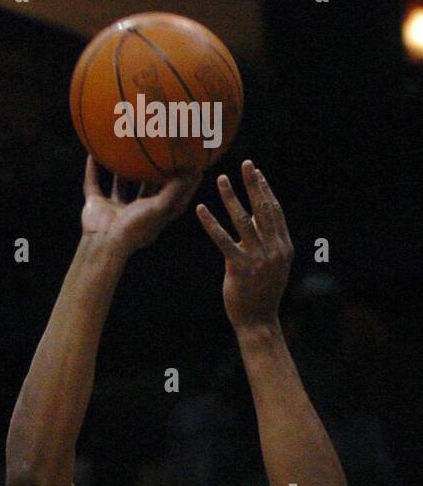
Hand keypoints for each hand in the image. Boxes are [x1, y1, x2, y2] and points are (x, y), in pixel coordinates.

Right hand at [81, 155, 200, 257]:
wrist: (104, 243)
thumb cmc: (135, 228)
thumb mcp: (161, 207)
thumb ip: (177, 188)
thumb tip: (195, 168)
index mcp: (153, 215)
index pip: (172, 197)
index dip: (183, 183)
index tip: (193, 165)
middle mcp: (135, 212)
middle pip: (146, 190)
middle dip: (151, 173)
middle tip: (159, 151)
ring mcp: (114, 209)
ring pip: (120, 187)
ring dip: (121, 172)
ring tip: (126, 149)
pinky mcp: (96, 205)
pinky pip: (93, 184)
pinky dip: (92, 170)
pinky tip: (93, 153)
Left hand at [196, 161, 293, 332]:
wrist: (259, 321)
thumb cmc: (263, 295)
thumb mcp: (273, 267)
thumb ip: (269, 244)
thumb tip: (257, 220)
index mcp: (284, 246)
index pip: (274, 211)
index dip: (265, 190)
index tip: (257, 173)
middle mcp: (273, 248)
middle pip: (262, 209)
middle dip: (253, 184)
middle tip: (245, 164)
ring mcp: (258, 257)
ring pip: (242, 220)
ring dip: (231, 197)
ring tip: (220, 179)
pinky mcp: (239, 267)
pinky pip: (223, 239)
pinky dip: (210, 223)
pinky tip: (201, 209)